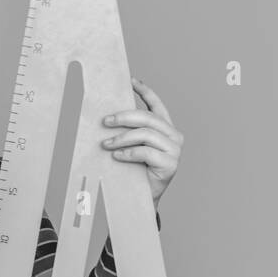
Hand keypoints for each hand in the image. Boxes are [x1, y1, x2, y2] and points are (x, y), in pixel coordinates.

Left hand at [99, 76, 181, 207]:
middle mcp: (173, 135)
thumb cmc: (132, 169)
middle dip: (124, 116)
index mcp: (164, 127)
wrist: (140, 197)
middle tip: (104, 121)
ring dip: (122, 137)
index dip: (145, 91)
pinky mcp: (171, 164)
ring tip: (105, 144)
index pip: (157, 104)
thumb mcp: (129, 145)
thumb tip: (102, 116)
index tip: (131, 80)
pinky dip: (128, 152)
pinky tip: (116, 156)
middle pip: (148, 118)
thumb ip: (125, 130)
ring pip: (146, 134)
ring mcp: (174, 150)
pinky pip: (147, 152)